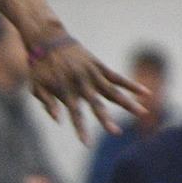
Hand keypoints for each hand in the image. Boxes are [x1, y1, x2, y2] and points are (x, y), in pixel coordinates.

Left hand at [26, 37, 145, 143]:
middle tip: (116, 133)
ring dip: (127, 103)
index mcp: (65, 89)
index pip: (75, 114)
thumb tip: (59, 121)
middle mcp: (81, 81)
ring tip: (143, 112)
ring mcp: (91, 72)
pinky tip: (144, 92)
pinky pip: (116, 77)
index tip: (87, 144)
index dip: (81, 129)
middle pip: (96, 104)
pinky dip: (130, 85)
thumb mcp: (37, 86)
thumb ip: (48, 104)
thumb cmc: (39, 65)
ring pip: (112, 90)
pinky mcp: (98, 65)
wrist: (47, 37)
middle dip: (105, 119)